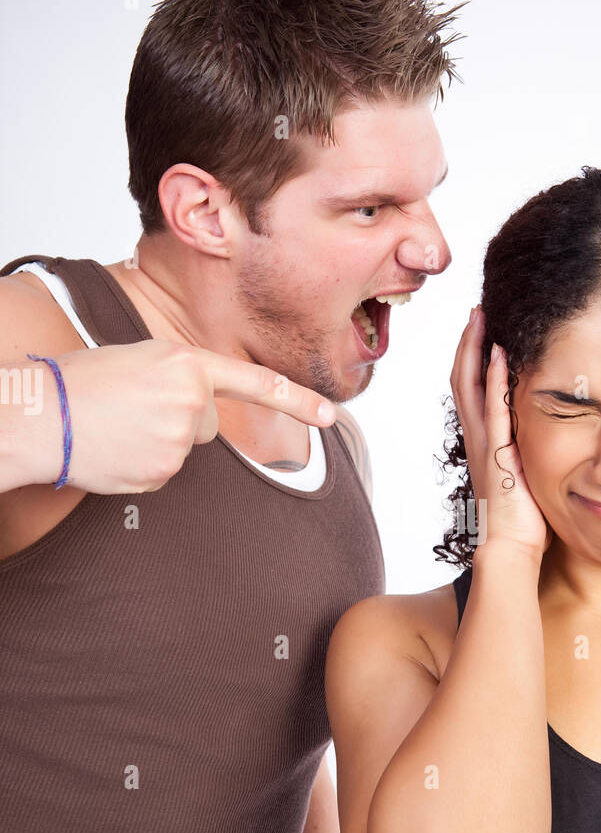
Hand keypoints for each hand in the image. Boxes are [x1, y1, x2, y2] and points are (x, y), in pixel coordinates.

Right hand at [33, 339, 335, 493]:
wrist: (40, 415)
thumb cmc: (82, 383)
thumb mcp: (140, 360)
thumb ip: (181, 379)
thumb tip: (202, 413)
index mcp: (186, 363)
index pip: (254, 383)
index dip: (296, 400)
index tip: (329, 415)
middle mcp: (190, 401)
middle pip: (207, 422)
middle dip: (177, 419)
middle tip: (132, 409)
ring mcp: (178, 441)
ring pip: (186, 448)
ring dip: (157, 442)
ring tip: (118, 427)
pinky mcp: (163, 472)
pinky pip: (166, 471)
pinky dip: (144, 464)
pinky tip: (117, 450)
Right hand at [449, 306, 551, 559]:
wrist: (511, 550)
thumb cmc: (523, 522)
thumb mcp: (524, 476)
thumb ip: (527, 452)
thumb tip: (542, 436)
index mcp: (484, 443)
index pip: (472, 391)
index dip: (473, 360)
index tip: (481, 331)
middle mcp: (478, 439)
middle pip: (462, 380)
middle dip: (468, 344)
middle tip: (475, 312)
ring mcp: (484, 445)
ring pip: (470, 387)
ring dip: (474, 350)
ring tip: (479, 319)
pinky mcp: (498, 454)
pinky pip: (493, 410)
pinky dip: (494, 380)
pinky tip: (499, 354)